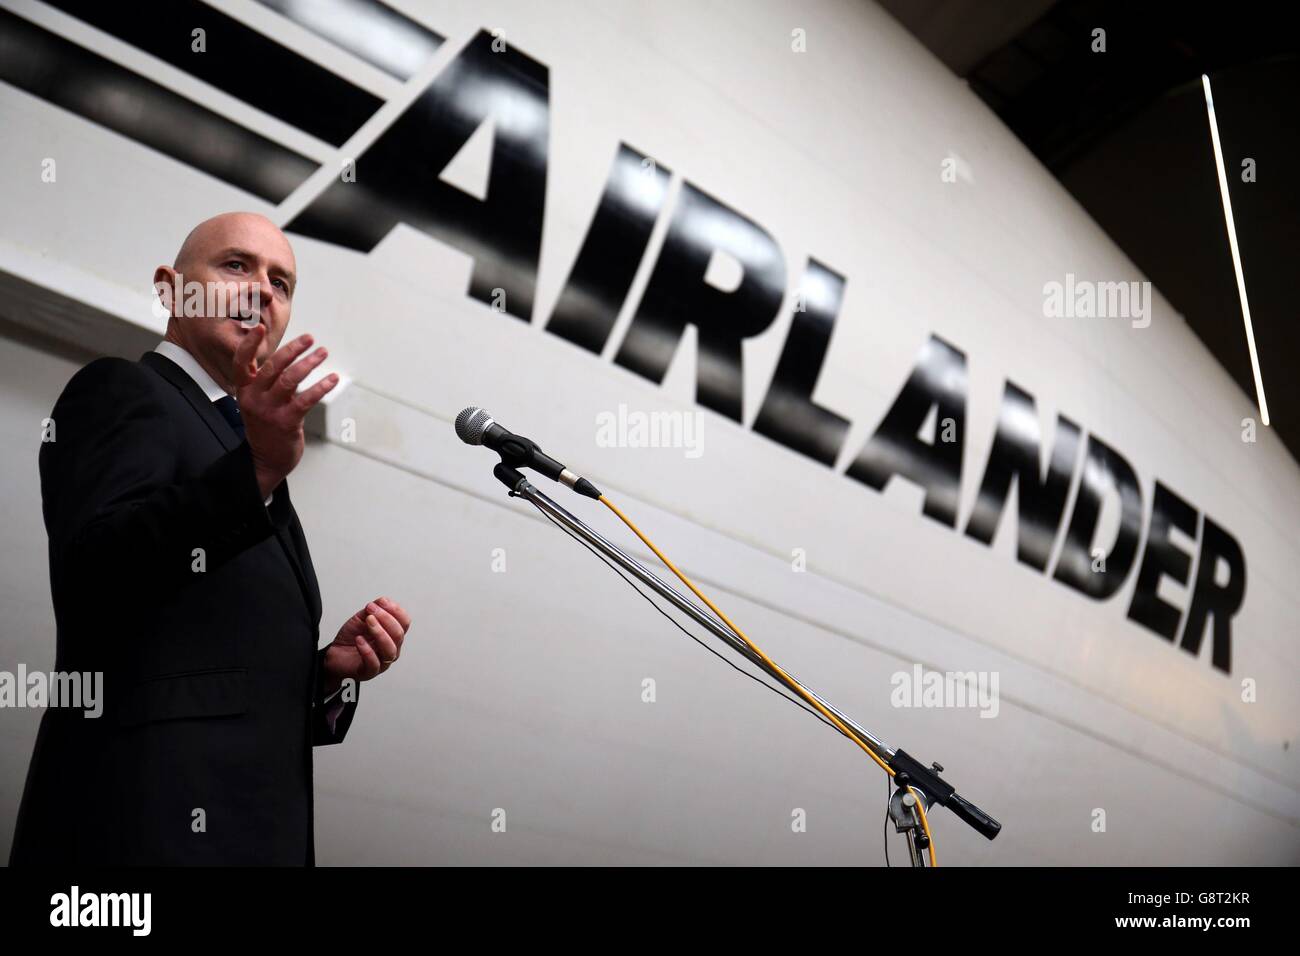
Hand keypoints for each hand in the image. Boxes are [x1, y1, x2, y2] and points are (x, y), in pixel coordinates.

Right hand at [232, 325, 337, 498]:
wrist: (266, 460)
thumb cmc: (266, 425)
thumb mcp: (259, 401)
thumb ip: (269, 381)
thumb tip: (289, 357)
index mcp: (244, 390)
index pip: (241, 363)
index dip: (249, 345)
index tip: (258, 327)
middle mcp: (254, 399)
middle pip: (272, 367)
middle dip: (292, 349)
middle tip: (310, 338)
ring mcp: (270, 411)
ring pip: (290, 380)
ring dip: (309, 363)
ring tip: (323, 352)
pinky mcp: (287, 422)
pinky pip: (306, 400)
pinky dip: (322, 387)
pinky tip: (332, 379)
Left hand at [323, 597, 411, 690]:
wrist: (335, 654)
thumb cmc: (351, 638)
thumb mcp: (361, 619)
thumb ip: (372, 610)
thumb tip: (382, 601)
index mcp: (393, 635)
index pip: (404, 623)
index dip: (396, 611)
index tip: (382, 602)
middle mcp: (392, 649)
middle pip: (398, 635)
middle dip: (386, 619)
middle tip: (371, 611)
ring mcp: (382, 662)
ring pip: (390, 650)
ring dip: (379, 633)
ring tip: (368, 622)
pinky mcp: (369, 672)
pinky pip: (374, 663)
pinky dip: (367, 650)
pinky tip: (359, 640)